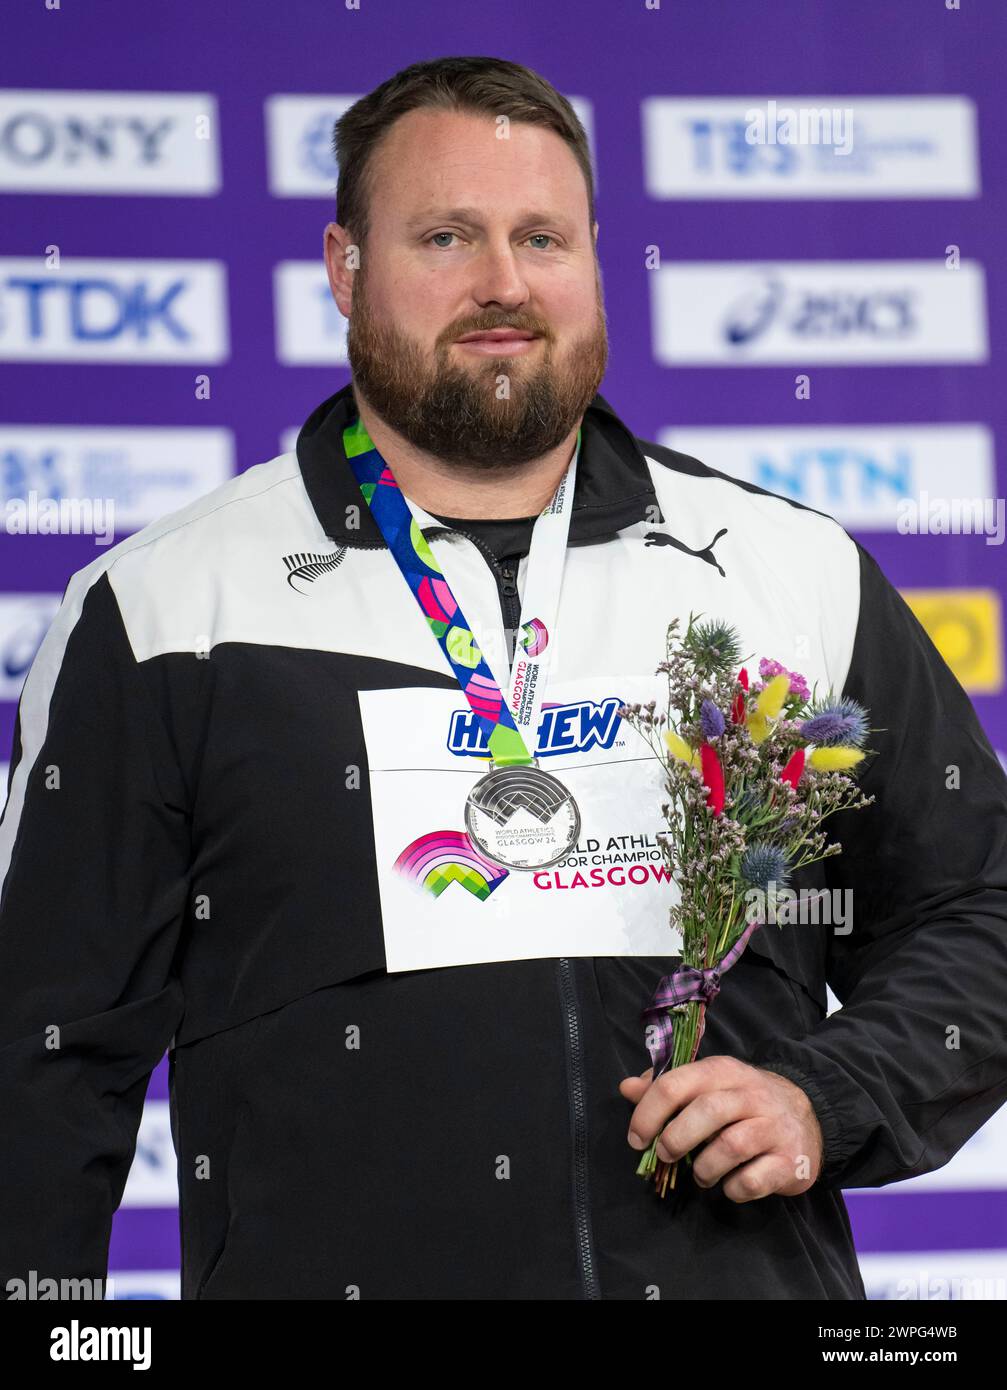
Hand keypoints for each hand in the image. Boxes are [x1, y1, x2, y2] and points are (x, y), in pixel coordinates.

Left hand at [619, 1055, 823, 1201]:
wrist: (809, 1117)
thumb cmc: (744, 1103)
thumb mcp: (708, 1085)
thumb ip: (667, 1088)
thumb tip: (627, 1088)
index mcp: (723, 1071)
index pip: (678, 1082)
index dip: (649, 1112)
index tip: (636, 1138)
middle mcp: (751, 1094)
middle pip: (707, 1110)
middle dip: (676, 1138)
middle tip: (665, 1155)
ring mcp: (774, 1127)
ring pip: (731, 1146)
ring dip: (704, 1168)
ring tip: (701, 1175)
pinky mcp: (790, 1161)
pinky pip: (753, 1180)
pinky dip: (733, 1189)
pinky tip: (730, 1185)